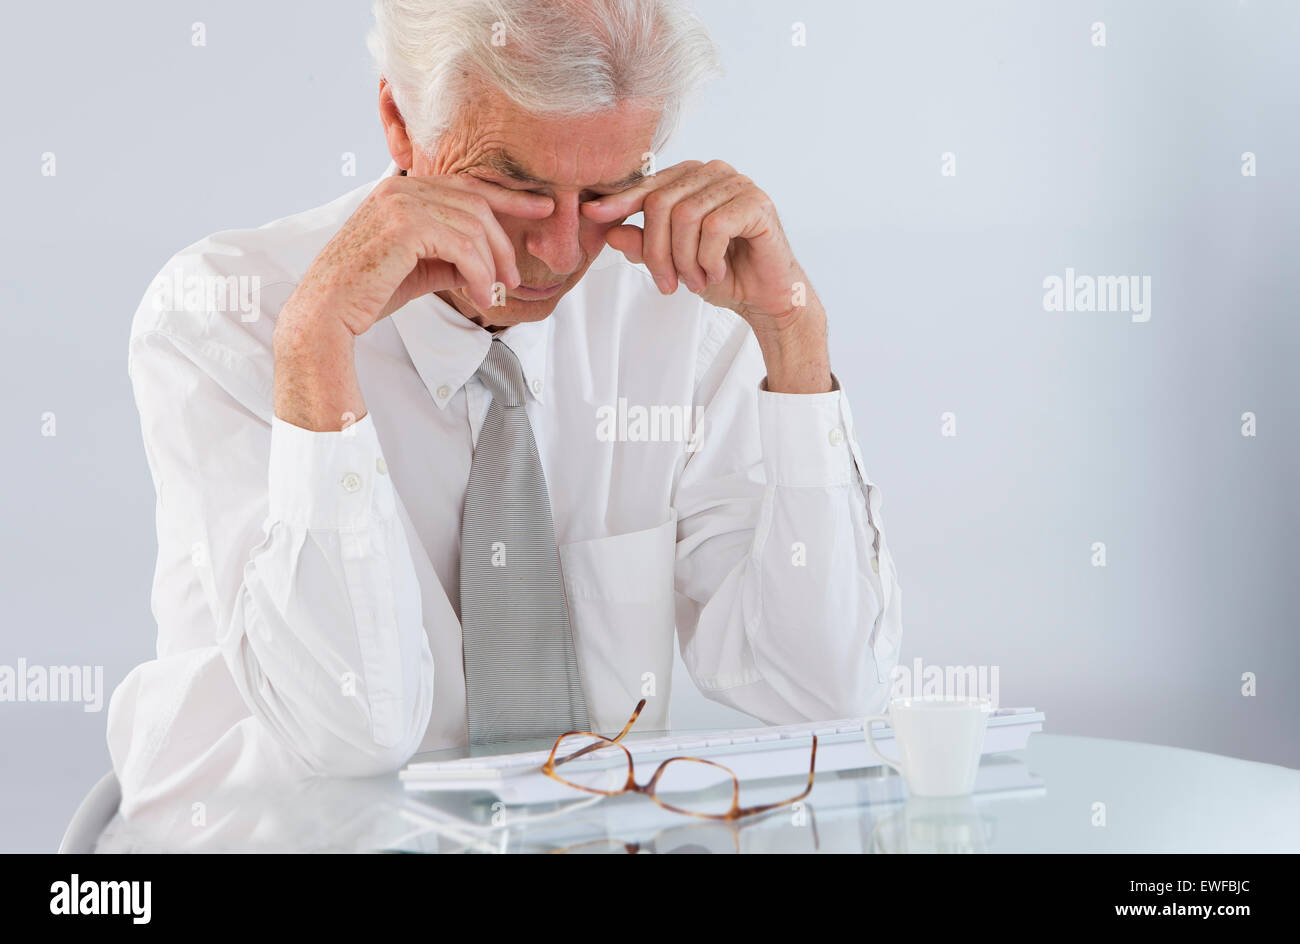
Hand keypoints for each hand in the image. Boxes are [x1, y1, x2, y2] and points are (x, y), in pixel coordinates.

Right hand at [280, 173, 553, 339]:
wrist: (326, 313)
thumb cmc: (366, 293)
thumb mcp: (419, 270)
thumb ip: (452, 259)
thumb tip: (488, 264)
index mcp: (401, 191)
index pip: (467, 186)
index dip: (508, 196)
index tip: (541, 206)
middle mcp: (401, 189)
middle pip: (477, 205)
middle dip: (504, 243)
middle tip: (513, 278)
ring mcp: (402, 204)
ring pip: (474, 227)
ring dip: (492, 265)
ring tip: (495, 294)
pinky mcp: (405, 227)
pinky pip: (464, 246)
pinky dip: (480, 274)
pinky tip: (481, 295)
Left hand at [581, 160, 830, 392]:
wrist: (765, 296)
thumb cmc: (721, 273)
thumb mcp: (672, 263)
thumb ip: (643, 245)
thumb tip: (609, 231)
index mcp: (690, 179)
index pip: (647, 186)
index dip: (618, 201)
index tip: (591, 214)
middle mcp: (712, 172)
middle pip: (661, 203)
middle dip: (657, 251)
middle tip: (667, 284)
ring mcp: (736, 183)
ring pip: (685, 216)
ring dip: (684, 260)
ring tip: (696, 282)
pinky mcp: (756, 202)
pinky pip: (714, 227)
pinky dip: (708, 258)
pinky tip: (716, 272)